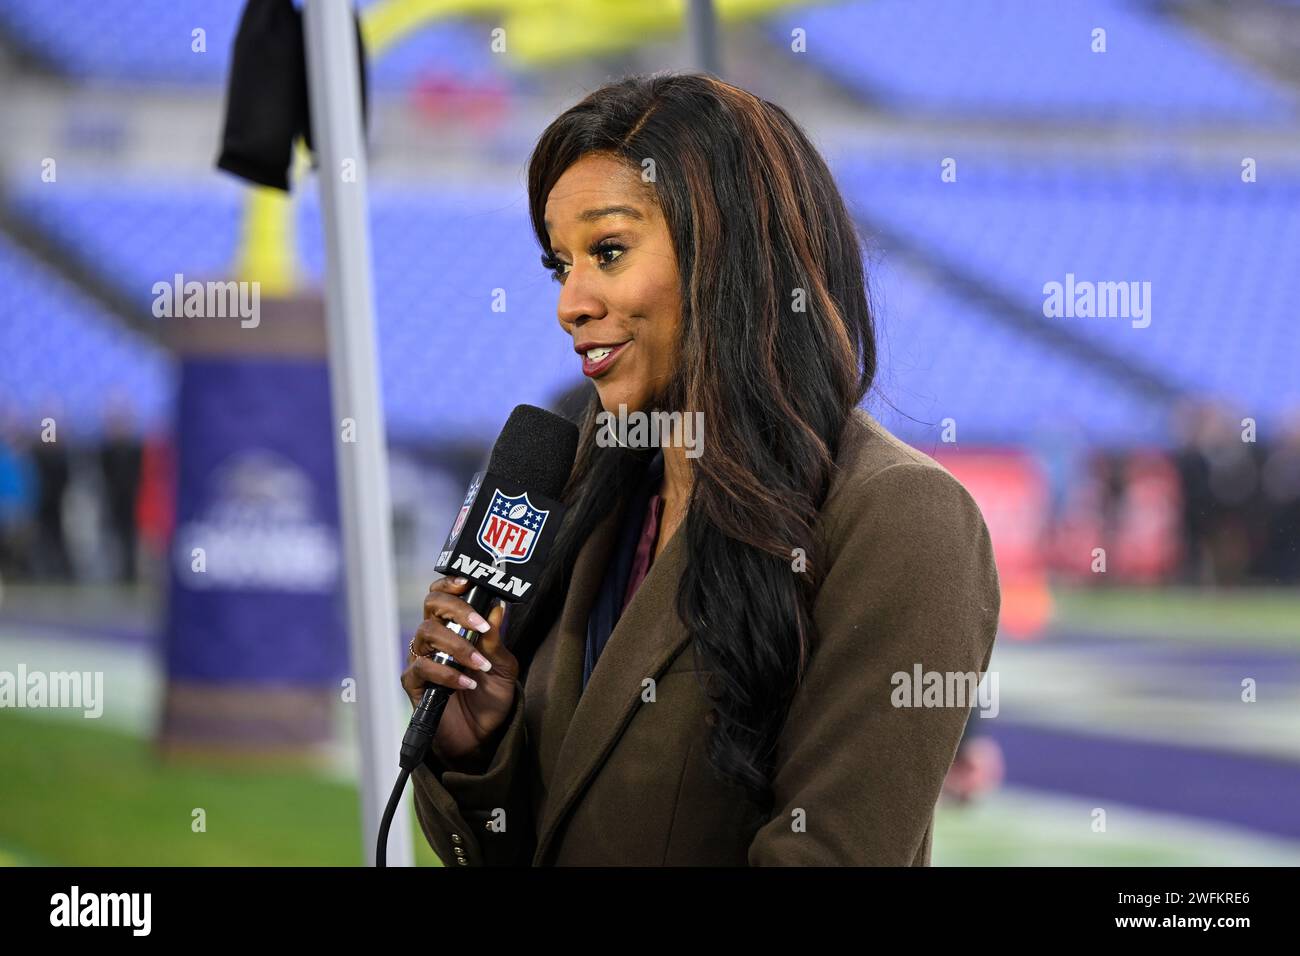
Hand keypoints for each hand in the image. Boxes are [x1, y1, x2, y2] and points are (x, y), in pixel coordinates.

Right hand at [402, 577, 519, 767]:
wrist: (482, 736)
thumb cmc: (491, 697)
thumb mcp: (504, 667)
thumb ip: (497, 639)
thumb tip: (497, 607)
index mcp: (455, 627)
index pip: (443, 595)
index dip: (450, 584)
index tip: (468, 583)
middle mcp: (435, 638)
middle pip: (431, 605)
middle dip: (455, 608)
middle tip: (478, 624)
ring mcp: (423, 659)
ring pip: (427, 633)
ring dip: (457, 646)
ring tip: (480, 665)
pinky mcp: (415, 684)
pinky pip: (423, 668)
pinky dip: (448, 674)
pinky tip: (467, 683)